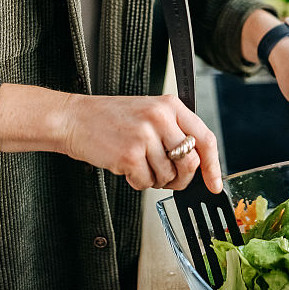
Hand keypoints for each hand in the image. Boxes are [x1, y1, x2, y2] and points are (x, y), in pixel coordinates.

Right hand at [0, 83, 221, 192]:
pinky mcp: (130, 155)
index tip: (214, 183)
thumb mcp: (149, 113)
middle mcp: (161, 118)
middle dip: (180, 178)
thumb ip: (174, 132)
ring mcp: (145, 136)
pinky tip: (125, 167)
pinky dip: (137, 181)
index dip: (213, 165)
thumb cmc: (110, 118)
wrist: (74, 118)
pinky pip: (146, 182)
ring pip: (167, 176)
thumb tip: (197, 164)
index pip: (205, 138)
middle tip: (166, 177)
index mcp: (170, 105)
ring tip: (137, 163)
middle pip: (189, 162)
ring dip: (153, 178)